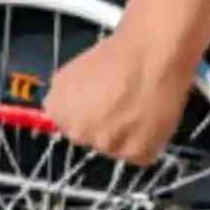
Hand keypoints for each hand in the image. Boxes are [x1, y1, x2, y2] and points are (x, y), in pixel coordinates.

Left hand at [42, 31, 197, 165]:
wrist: (151, 55)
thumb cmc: (113, 55)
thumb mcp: (72, 70)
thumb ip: (66, 96)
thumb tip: (71, 108)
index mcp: (58, 111)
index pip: (66, 122)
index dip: (84, 110)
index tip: (99, 98)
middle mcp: (77, 133)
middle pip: (89, 136)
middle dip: (101, 124)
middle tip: (121, 103)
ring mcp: (106, 146)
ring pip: (114, 147)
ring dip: (124, 134)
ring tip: (139, 106)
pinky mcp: (136, 154)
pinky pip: (138, 153)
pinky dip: (145, 140)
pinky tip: (150, 118)